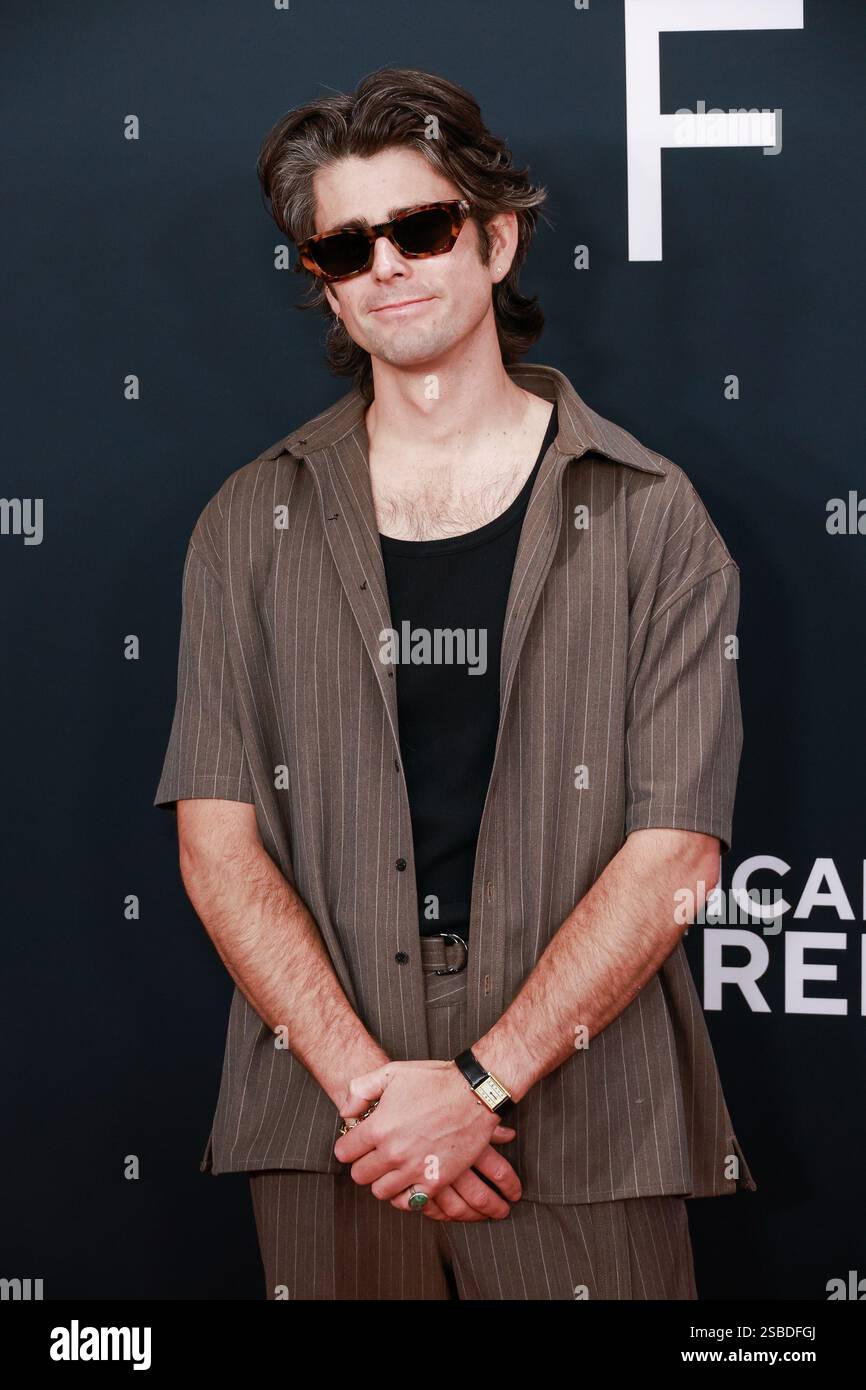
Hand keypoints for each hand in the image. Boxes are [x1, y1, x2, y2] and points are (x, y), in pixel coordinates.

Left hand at [333, 1059, 522, 1218]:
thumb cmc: (434, 1080)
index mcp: (379, 1127)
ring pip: (380, 1191)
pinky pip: (407, 1202)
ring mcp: (414, 1170)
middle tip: (375, 1153)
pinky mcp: (435, 1181)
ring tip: (392, 1166)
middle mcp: (393, 1152)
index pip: (344, 1152)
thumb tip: (346, 1113)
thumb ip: (360, 1090)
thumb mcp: (392, 1072)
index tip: (358, 1142)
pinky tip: (407, 1179)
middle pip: (360, 1175)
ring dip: (382, 1180)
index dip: (349, 1145)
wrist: (474, 1093)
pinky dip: (404, 1194)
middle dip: (363, 1163)